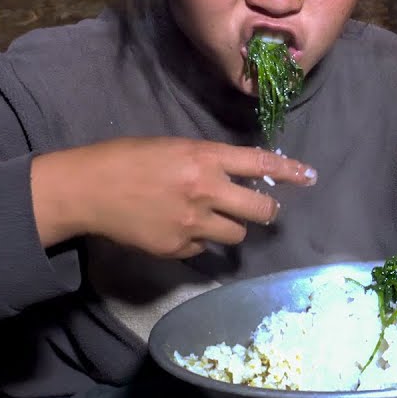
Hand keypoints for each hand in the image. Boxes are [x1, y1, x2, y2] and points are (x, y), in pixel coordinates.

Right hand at [31, 137, 316, 256]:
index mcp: (205, 158)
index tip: (310, 177)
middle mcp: (206, 191)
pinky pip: (204, 249)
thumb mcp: (175, 148)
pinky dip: (198, 242)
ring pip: (237, 234)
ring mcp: (192, 224)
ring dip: (231, 227)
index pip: (261, 165)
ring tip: (209, 218)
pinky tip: (177, 229)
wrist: (86, 189)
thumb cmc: (129, 159)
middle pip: (260, 211)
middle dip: (266, 211)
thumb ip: (210, 161)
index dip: (290, 171)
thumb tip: (240, 177)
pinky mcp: (177, 248)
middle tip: (261, 210)